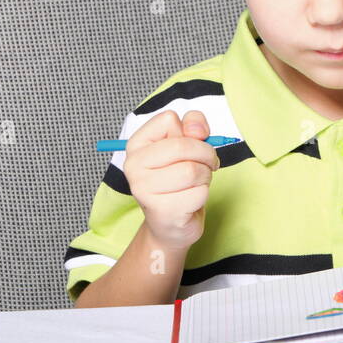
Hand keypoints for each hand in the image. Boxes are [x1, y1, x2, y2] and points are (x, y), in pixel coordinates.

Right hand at [123, 109, 219, 250]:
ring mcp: (144, 190)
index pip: (168, 119)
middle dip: (206, 154)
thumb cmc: (178, 180)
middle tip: (208, 163)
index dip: (190, 130)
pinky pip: (199, 193)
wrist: (171, 223)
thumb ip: (192, 126)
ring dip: (206, 175)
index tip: (192, 143)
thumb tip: (197, 129)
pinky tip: (191, 199)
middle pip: (183, 146)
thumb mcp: (185, 145)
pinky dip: (204, 194)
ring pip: (193, 170)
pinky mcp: (162, 210)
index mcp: (136, 145)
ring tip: (197, 182)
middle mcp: (133, 166)